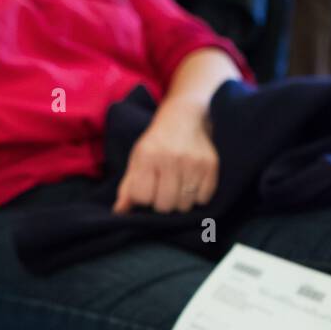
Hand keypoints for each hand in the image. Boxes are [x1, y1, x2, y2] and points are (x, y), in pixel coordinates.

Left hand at [113, 99, 218, 213]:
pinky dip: (197, 197)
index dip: (143, 197)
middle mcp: (171, 158)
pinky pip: (203, 199)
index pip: (142, 197)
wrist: (185, 118)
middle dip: (161, 203)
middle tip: (163, 190)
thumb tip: (120, 212)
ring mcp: (193, 162)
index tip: (147, 188)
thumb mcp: (137, 159)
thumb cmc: (157, 144)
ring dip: (179, 201)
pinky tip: (191, 183)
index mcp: (148, 156)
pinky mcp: (211, 165)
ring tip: (178, 186)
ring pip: (184, 205)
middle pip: (165, 206)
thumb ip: (128, 187)